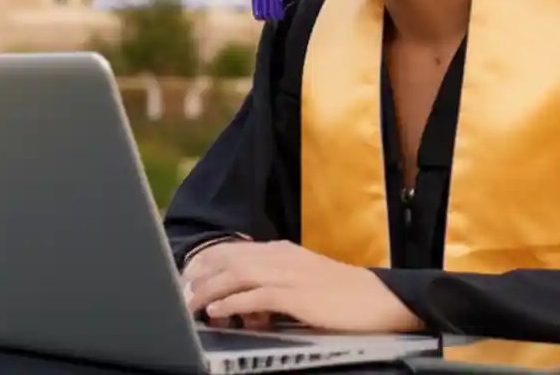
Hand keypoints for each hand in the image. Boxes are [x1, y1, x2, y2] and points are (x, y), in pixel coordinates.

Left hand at [182, 240, 424, 332]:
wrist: (378, 300)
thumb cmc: (341, 295)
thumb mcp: (303, 281)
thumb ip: (273, 285)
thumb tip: (244, 304)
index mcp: (282, 251)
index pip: (234, 249)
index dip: (206, 262)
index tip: (187, 277)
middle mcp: (282, 257)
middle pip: (229, 257)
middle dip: (200, 275)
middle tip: (181, 292)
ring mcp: (290, 274)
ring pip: (237, 274)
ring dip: (209, 289)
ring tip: (191, 304)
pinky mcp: (298, 295)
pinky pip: (256, 295)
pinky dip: (232, 302)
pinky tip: (218, 311)